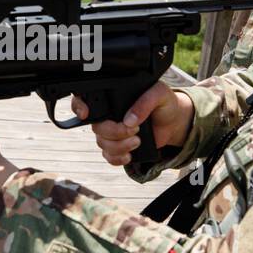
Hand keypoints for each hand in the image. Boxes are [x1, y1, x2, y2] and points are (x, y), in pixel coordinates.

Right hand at [71, 83, 193, 166]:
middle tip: (135, 129)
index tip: (85, 114)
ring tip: (138, 141)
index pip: (85, 98)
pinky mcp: (118, 146)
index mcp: (113, 97)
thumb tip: (129, 120)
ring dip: (119, 146)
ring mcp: (111, 131)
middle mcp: (108, 114)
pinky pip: (108, 156)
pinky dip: (117, 158)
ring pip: (102, 143)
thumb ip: (145, 102)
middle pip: (96, 127)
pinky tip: (130, 155)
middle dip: (114, 132)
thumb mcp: (160, 94)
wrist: (174, 122)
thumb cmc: (164, 103)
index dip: (78, 106)